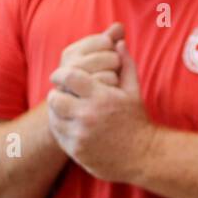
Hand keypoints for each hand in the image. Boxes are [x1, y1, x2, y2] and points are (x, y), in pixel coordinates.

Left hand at [47, 34, 157, 183]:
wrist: (144, 156)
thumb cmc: (137, 121)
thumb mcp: (134, 91)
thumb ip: (125, 65)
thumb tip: (119, 42)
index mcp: (101, 97)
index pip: (69, 77)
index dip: (60, 74)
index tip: (59, 75)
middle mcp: (88, 116)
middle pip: (55, 98)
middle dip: (56, 93)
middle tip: (61, 93)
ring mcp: (80, 135)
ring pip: (53, 117)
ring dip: (57, 111)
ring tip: (65, 109)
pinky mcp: (76, 151)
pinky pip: (58, 135)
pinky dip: (60, 127)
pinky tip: (70, 124)